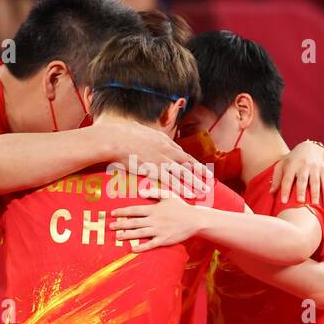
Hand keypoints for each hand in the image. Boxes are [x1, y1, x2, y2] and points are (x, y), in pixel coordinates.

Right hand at [93, 119, 208, 196]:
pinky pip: (173, 181)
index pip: (179, 152)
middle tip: (209, 177)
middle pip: (187, 161)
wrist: (115, 139)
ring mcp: (162, 160)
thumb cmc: (121, 134)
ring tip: (204, 189)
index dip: (189, 160)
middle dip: (199, 170)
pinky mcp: (155, 170)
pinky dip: (183, 188)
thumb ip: (143, 131)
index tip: (195, 166)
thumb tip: (140, 128)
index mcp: (162, 140)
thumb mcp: (138, 128)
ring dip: (195, 182)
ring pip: (184, 173)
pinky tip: (190, 194)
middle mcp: (166, 149)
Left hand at [110, 194, 204, 251]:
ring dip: (127, 235)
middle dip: (121, 224)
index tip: (113, 213)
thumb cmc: (181, 207)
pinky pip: (150, 244)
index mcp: (154, 209)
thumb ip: (154, 193)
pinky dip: (141, 247)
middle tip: (110, 226)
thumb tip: (140, 192)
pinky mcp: (164, 240)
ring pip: (140, 233)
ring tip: (117, 236)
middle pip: (134, 222)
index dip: (123, 212)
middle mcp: (155, 220)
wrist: (195, 220)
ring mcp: (159, 231)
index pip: (135, 210)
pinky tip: (132, 249)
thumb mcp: (168, 196)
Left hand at [271, 140, 323, 205]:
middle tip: (300, 201)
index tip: (283, 201)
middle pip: (302, 179)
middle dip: (301, 190)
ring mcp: (315, 168)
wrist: (311, 148)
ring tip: (315, 204)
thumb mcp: (282, 164)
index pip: (287, 178)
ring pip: (315, 182)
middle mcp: (304, 165)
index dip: (285, 190)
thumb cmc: (293, 160)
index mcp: (292, 165)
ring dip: (316, 193)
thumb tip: (271, 192)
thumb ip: (276, 178)